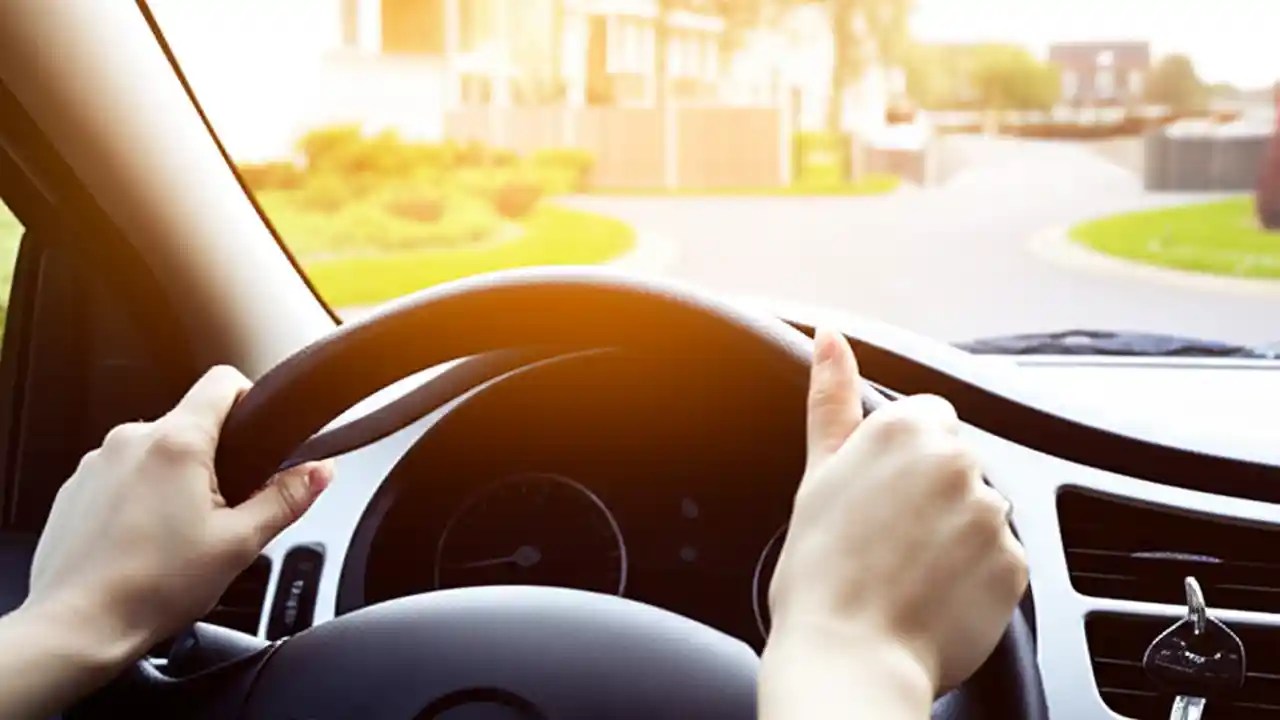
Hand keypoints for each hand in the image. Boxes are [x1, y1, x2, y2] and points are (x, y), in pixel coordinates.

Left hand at [22, 366, 330, 665]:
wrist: (78, 627)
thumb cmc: (151, 588)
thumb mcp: (240, 543)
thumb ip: (286, 499)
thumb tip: (320, 471)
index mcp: (176, 443)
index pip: (223, 381)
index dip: (250, 399)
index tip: (257, 435)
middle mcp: (130, 440)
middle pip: (191, 423)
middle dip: (214, 458)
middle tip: (221, 511)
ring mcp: (96, 463)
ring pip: (156, 452)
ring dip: (173, 480)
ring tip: (178, 534)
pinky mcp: (75, 488)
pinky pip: (121, 476)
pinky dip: (138, 498)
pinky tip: (144, 541)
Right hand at [766, 329, 1027, 693]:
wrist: (849, 656)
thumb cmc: (820, 572)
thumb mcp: (818, 473)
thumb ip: (831, 397)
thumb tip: (830, 337)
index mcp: (906, 428)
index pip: (928, 419)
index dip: (901, 459)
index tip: (878, 496)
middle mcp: (959, 460)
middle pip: (956, 463)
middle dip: (931, 493)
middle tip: (885, 538)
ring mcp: (992, 513)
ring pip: (978, 511)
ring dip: (954, 534)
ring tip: (906, 572)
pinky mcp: (1016, 564)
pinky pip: (999, 559)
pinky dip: (974, 576)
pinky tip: (932, 595)